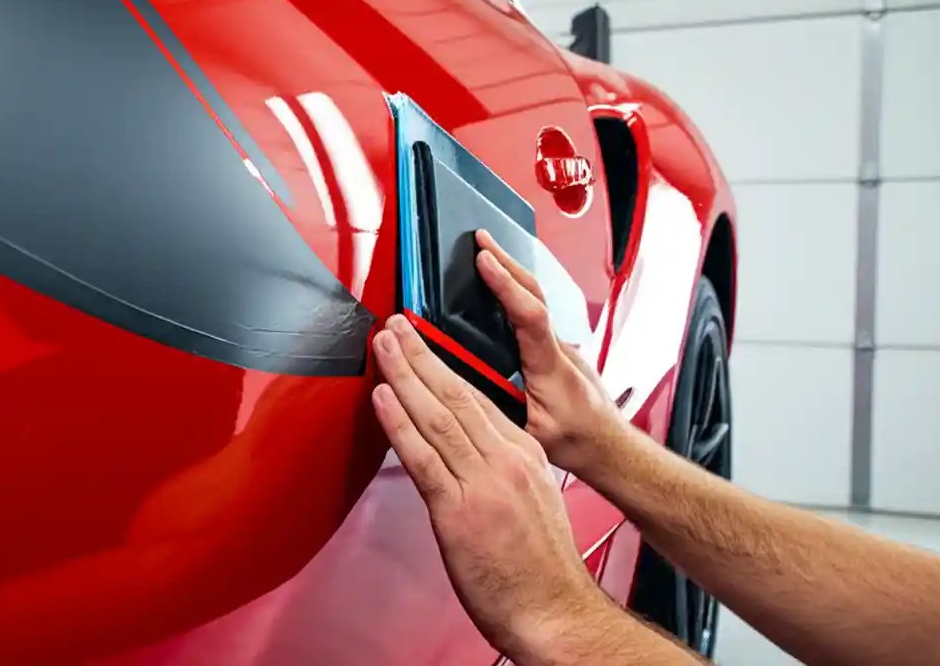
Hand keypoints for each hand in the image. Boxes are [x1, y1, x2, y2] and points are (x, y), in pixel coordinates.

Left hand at [370, 316, 609, 662]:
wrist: (556, 614)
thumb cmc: (542, 570)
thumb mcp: (534, 502)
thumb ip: (504, 472)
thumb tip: (472, 455)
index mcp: (526, 456)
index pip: (481, 398)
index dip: (448, 366)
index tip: (426, 342)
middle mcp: (507, 461)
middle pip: (458, 393)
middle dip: (422, 354)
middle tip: (397, 325)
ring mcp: (483, 484)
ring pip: (438, 415)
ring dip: (406, 373)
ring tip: (385, 345)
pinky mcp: (459, 512)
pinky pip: (423, 458)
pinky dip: (400, 422)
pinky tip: (383, 396)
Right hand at [475, 230, 622, 472]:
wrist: (607, 443)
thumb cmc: (578, 439)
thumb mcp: (534, 436)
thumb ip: (502, 413)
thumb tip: (466, 394)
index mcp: (549, 365)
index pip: (530, 315)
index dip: (506, 285)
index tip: (484, 261)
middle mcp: (557, 347)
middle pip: (534, 293)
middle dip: (506, 262)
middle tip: (480, 239)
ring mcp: (557, 345)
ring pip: (536, 298)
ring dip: (511, 271)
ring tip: (486, 251)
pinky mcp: (554, 349)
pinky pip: (534, 309)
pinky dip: (516, 289)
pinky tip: (502, 283)